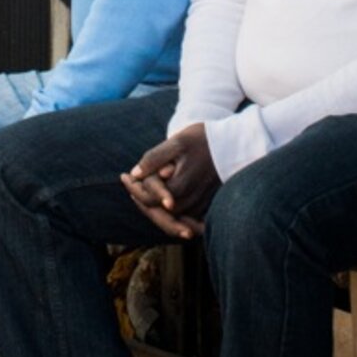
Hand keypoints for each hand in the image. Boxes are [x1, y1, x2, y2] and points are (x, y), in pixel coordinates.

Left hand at [120, 126, 219, 241]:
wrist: (233, 145)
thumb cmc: (203, 140)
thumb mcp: (177, 143)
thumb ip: (154, 158)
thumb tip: (134, 173)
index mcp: (180, 187)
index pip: (148, 199)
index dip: (133, 188)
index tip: (124, 176)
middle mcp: (189, 202)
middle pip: (157, 212)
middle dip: (140, 199)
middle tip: (128, 182)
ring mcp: (198, 207)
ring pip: (168, 216)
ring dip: (152, 205)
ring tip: (138, 189)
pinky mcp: (204, 206)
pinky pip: (181, 216)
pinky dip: (166, 208)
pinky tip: (158, 196)